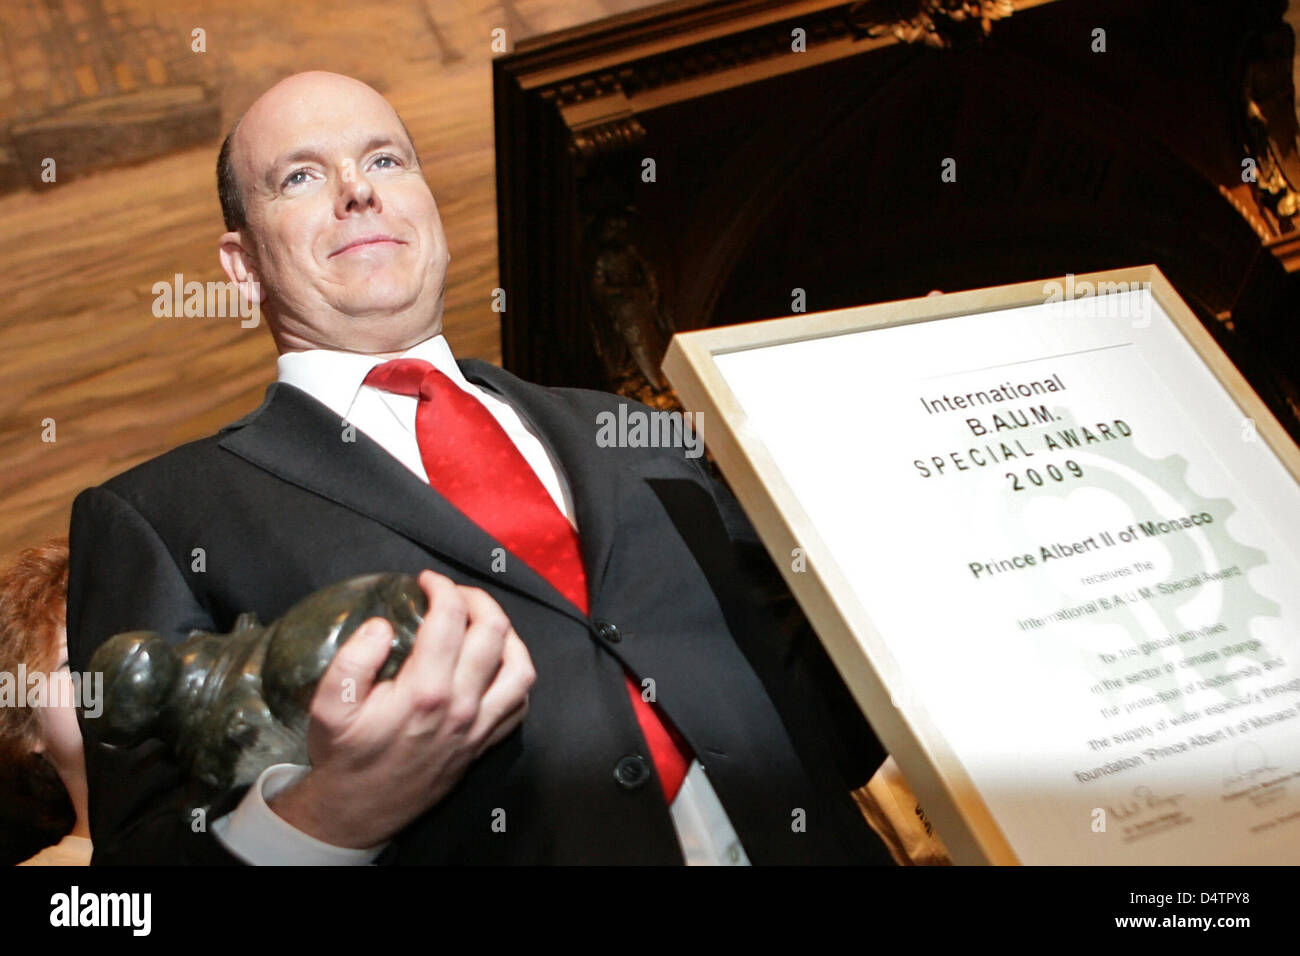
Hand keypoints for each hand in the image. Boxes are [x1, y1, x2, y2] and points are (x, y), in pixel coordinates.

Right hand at [268, 570, 534, 847]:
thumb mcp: (330, 707)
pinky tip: (496, 664)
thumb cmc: (345, 756)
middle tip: (454, 594)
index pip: (450, 620)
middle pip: (494, 633)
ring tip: (483, 622)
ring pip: (520, 668)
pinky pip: (519, 704)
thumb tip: (381, 625)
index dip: (442, 588)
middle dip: (477, 599)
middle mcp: (461, 707)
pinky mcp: (483, 743)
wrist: (358, 811)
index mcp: (425, 692)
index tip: (427, 581)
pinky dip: (515, 676)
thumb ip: (352, 660)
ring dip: (507, 635)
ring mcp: (478, 727)